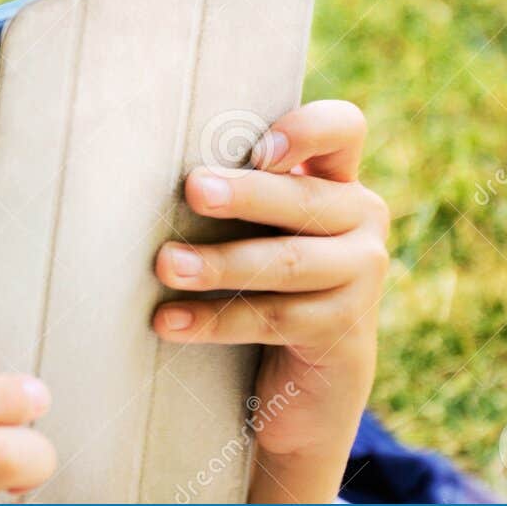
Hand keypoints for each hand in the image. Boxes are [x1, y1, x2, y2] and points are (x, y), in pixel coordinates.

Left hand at [151, 100, 389, 502]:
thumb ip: (227, 191)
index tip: (260, 151)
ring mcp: (362, 275)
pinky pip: (273, 319)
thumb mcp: (250, 226)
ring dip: (219, 264)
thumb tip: (144, 167)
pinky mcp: (346, 331)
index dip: (308, 131)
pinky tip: (169, 321)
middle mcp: (360, 219)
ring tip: (166, 264)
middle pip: (304, 200)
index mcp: (335, 179)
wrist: (301, 376)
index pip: (342, 129)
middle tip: (193, 190)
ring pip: (285, 263)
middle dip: (245, 195)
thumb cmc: (257, 277)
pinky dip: (215, 320)